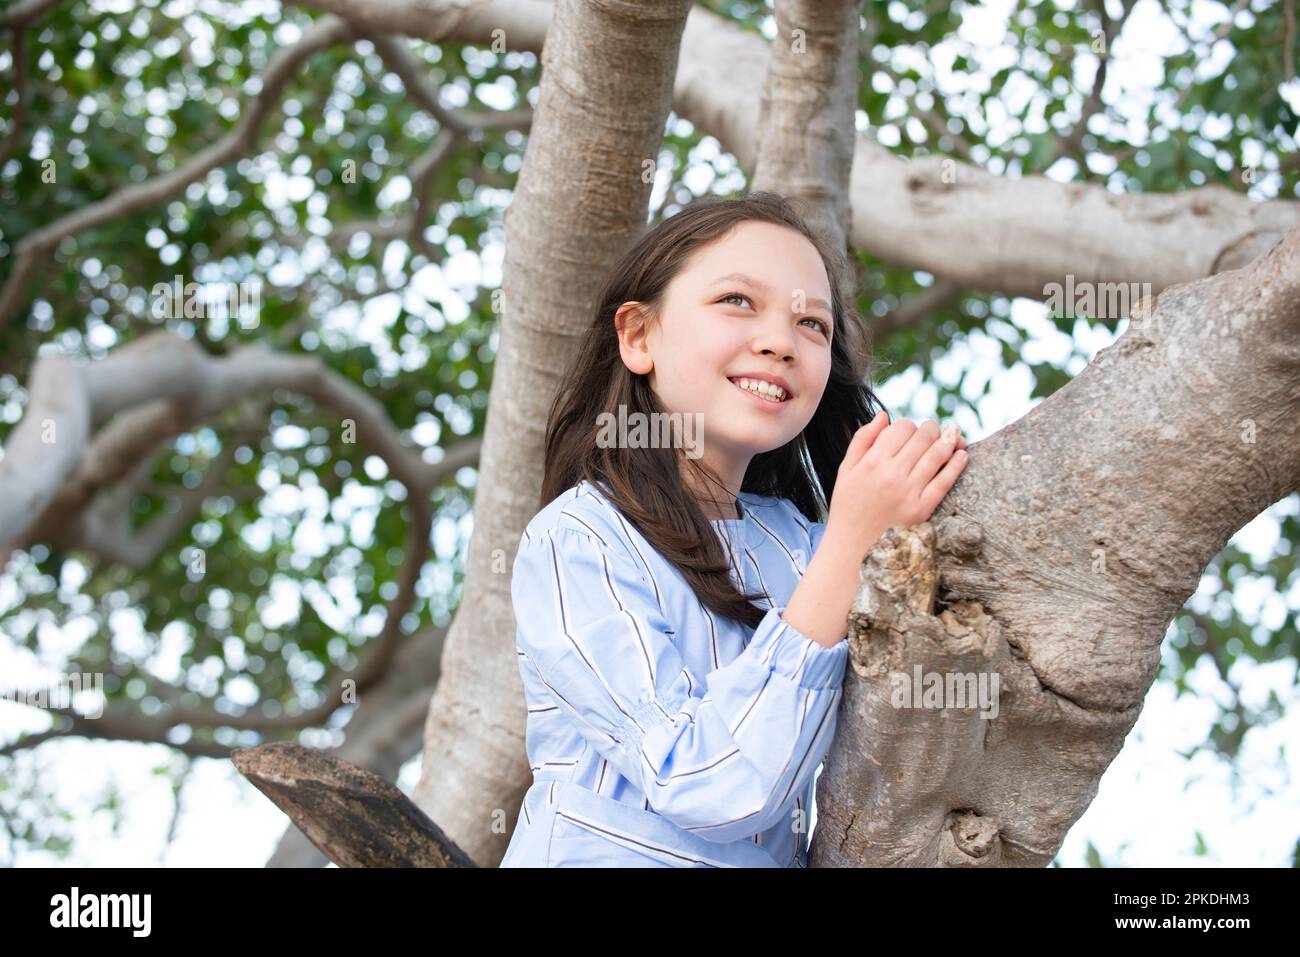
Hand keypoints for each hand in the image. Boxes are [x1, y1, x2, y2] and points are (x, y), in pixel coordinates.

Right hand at [826, 412, 968, 555]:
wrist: (851, 542)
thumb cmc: (848, 502)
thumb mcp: (846, 468)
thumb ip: (863, 439)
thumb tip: (884, 415)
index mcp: (872, 461)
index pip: (902, 428)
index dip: (909, 425)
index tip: (909, 431)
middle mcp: (891, 474)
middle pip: (923, 437)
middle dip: (932, 428)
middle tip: (935, 429)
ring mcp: (908, 492)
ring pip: (937, 454)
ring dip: (949, 440)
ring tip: (952, 436)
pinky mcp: (921, 509)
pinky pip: (945, 481)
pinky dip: (957, 464)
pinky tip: (962, 454)